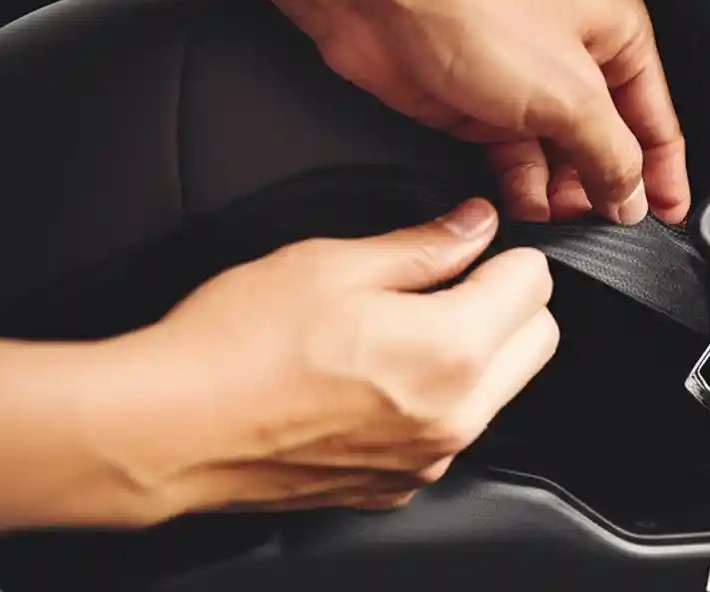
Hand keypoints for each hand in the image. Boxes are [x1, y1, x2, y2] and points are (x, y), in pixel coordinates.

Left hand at [28, 0, 689, 224]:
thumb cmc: (469, 8)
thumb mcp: (568, 94)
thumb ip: (611, 154)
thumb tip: (633, 196)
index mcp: (616, 33)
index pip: (656, 119)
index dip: (666, 174)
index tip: (671, 219)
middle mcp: (574, 56)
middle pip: (607, 142)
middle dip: (605, 187)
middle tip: (606, 226)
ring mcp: (526, 82)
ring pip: (560, 157)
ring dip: (561, 193)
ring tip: (559, 219)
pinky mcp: (483, 106)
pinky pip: (517, 160)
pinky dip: (522, 187)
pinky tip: (522, 207)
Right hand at [83, 199, 555, 517]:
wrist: (170, 428)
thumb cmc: (237, 343)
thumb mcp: (334, 263)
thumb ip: (425, 245)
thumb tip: (475, 225)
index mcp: (451, 351)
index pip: (536, 285)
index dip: (506, 253)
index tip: (473, 246)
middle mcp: (456, 415)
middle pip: (538, 341)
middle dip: (510, 303)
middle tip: (448, 281)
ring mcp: (429, 458)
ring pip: (501, 389)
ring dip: (478, 353)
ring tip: (401, 329)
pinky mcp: (399, 484)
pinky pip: (452, 431)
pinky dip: (438, 400)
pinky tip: (378, 378)